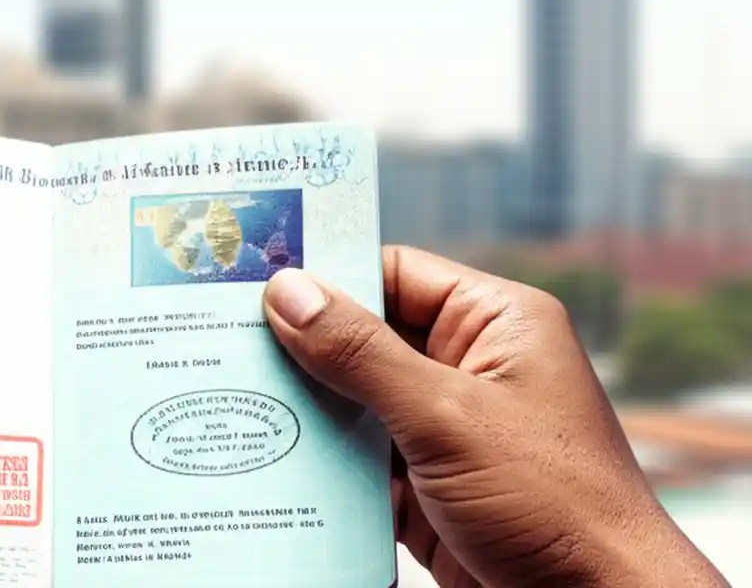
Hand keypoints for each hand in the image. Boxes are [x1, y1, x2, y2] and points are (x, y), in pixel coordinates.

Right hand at [263, 247, 727, 587]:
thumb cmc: (554, 503)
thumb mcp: (447, 416)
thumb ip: (361, 354)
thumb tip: (289, 293)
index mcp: (494, 324)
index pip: (394, 274)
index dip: (328, 275)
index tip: (254, 281)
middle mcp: (469, 367)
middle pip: (364, 337)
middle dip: (301, 347)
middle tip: (223, 342)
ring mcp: (445, 428)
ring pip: (353, 401)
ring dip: (304, 409)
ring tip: (230, 397)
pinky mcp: (426, 484)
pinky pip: (358, 458)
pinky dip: (319, 461)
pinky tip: (267, 458)